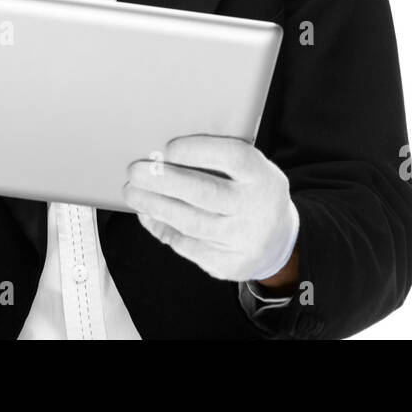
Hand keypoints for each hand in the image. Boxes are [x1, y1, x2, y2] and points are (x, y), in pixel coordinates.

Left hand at [123, 135, 299, 283]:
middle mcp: (258, 209)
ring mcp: (245, 240)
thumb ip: (218, 160)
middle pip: (204, 192)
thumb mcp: (249, 170)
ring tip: (133, 193)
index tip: (167, 147)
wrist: (278, 239)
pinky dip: (162, 228)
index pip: (232, 157)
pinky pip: (187, 245)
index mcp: (264, 176)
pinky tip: (148, 215)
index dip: (197, 150)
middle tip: (135, 171)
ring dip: (155, 206)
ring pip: (191, 222)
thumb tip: (164, 156)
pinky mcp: (230, 264)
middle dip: (163, 181)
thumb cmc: (251, 191)